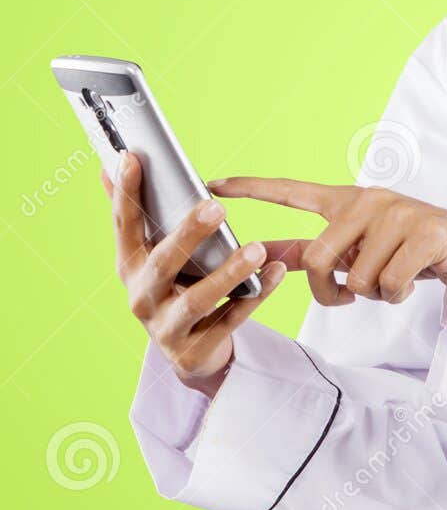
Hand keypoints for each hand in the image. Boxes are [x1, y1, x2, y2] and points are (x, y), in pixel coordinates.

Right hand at [104, 153, 287, 395]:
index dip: (126, 193)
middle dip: (188, 235)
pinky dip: (255, 296)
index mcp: (129, 267)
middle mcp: (141, 297)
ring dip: (228, 273)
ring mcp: (165, 328)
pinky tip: (274, 273)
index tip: (133, 157)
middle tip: (216, 208)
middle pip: (163, 263)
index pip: (124, 225)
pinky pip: (231, 319)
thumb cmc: (172, 288)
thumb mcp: (149, 256)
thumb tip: (110, 164)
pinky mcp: (194, 351)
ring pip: (198, 299)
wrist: (188, 352)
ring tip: (257, 250)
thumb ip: (134, 214)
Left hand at [205, 177, 446, 306]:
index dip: (250, 189)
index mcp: (347, 201)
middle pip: (319, 257)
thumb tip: (267, 257)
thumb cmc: (409, 251)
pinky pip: (388, 284)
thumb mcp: (361, 246)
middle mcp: (368, 201)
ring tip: (392, 280)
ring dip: (372, 294)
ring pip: (355, 278)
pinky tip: (412, 281)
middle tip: (350, 296)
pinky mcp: (423, 233)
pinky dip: (396, 296)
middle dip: (330, 292)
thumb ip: (318, 250)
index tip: (211, 184)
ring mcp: (397, 214)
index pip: (291, 191)